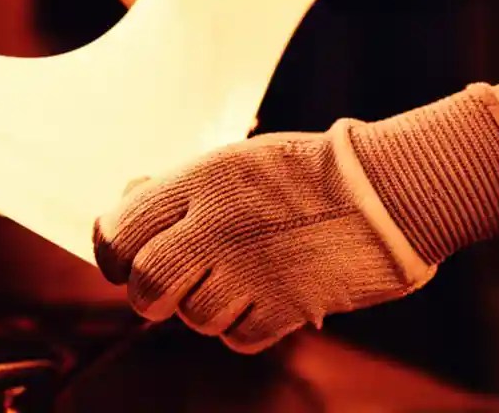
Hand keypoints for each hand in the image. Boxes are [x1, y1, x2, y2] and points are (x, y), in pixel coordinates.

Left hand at [93, 84, 498, 353]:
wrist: (388, 191)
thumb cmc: (301, 175)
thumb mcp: (230, 162)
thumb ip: (174, 191)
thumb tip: (118, 214)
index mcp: (198, 181)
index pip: (119, 231)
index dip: (110, 254)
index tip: (120, 261)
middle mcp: (217, 225)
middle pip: (146, 285)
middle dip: (147, 293)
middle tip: (165, 288)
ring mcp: (252, 268)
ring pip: (192, 317)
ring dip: (201, 309)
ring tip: (231, 283)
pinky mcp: (287, 306)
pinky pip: (236, 337)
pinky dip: (240, 327)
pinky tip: (259, 299)